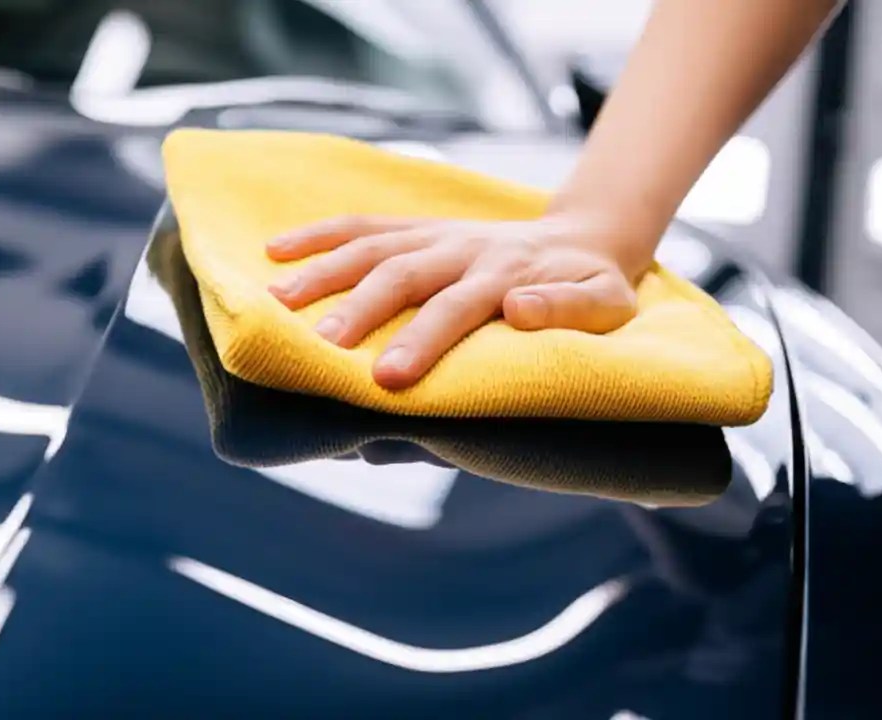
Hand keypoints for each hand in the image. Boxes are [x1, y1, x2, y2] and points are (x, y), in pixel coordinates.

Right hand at [266, 213, 641, 389]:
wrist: (583, 237)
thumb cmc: (592, 286)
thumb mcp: (606, 302)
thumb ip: (567, 308)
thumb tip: (519, 306)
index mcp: (505, 273)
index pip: (456, 307)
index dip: (421, 341)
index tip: (387, 379)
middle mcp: (462, 248)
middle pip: (403, 273)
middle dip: (360, 308)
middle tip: (323, 346)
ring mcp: (435, 234)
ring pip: (373, 246)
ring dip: (324, 270)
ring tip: (279, 299)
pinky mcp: (417, 229)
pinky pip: (363, 227)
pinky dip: (319, 235)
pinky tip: (275, 252)